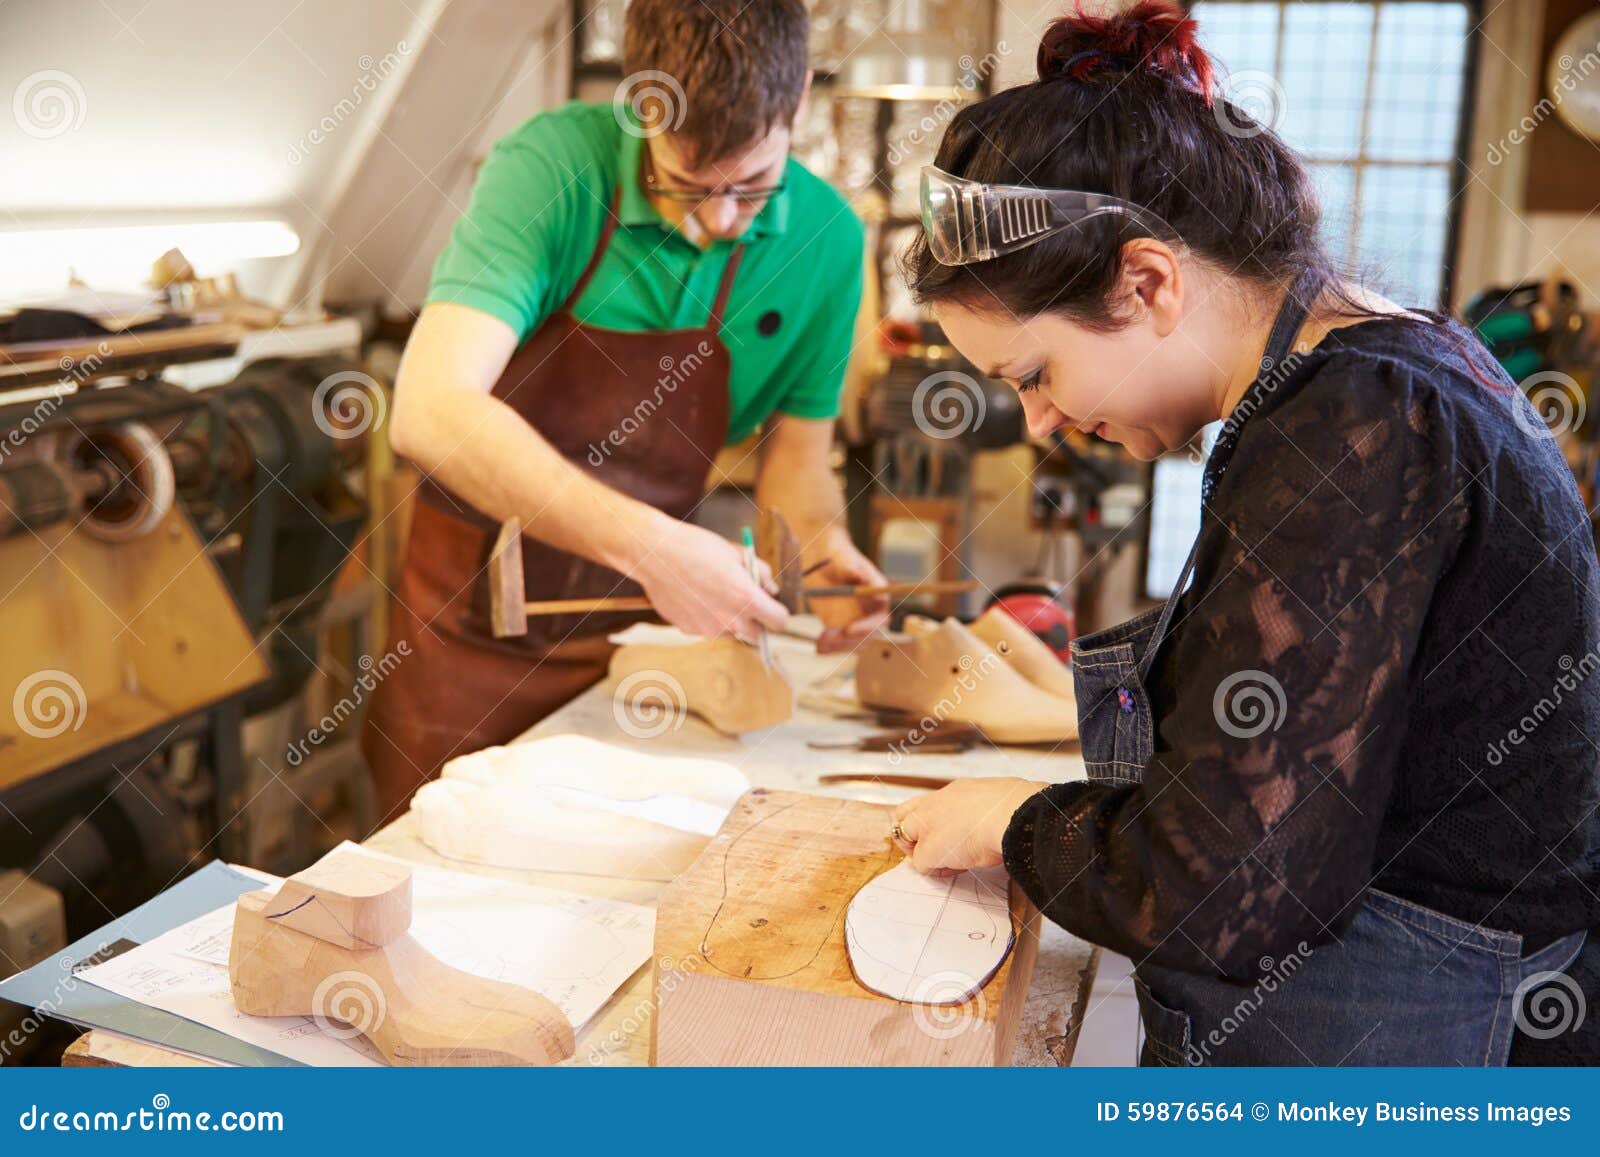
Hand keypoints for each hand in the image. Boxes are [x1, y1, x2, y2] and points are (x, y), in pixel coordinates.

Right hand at [632, 519, 789, 640]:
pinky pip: (708, 628)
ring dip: (730, 618)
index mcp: (746, 598)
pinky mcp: (689, 630)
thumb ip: (761, 574)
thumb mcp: (737, 553)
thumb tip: (772, 590)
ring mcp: (708, 629)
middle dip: (756, 620)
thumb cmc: (697, 548)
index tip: (772, 605)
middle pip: (758, 634)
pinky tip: (695, 595)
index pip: (780, 622)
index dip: (779, 613)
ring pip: (731, 631)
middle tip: (744, 599)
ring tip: (713, 592)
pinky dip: (707, 617)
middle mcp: (729, 620)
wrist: (655, 554)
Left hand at [806, 533, 890, 652]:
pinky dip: (829, 647)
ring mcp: (855, 620)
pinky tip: (818, 646)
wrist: (820, 557)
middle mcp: (869, 610)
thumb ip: (851, 566)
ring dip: (838, 647)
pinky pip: (838, 643)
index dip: (868, 627)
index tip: (849, 629)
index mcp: (876, 594)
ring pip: (853, 644)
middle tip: (828, 638)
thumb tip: (860, 577)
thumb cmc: (836, 553)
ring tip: (820, 643)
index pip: (881, 617)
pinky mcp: (839, 625)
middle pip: (867, 636)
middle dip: (849, 641)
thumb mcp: (842, 557)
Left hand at [892, 778, 1050, 873]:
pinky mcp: (928, 848)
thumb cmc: (1017, 808)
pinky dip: (937, 870)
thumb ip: (986, 808)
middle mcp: (936, 802)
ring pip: (906, 839)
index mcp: (956, 791)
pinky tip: (959, 868)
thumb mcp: (999, 800)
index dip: (926, 819)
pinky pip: (921, 865)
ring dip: (925, 852)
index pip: (926, 802)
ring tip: (955, 860)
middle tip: (931, 848)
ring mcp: (928, 824)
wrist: (1013, 815)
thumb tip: (997, 819)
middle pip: (902, 815)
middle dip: (910, 833)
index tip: (944, 833)